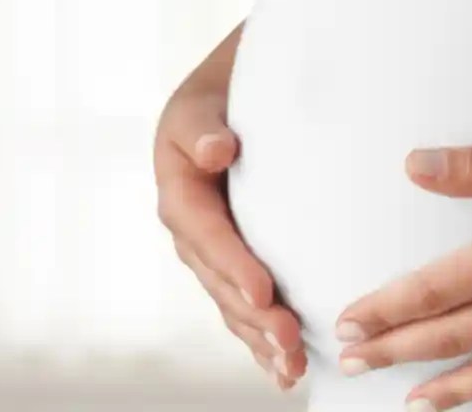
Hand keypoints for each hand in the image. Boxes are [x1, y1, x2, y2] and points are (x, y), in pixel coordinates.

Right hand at [154, 83, 306, 388]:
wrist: (224, 103)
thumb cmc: (218, 99)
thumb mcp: (201, 105)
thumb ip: (204, 128)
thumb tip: (215, 149)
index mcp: (180, 194)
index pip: (208, 236)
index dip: (234, 267)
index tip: (265, 295)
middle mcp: (191, 232)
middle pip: (221, 282)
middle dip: (254, 318)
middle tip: (291, 343)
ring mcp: (210, 254)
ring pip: (232, 304)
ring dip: (260, 339)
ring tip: (292, 369)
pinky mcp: (231, 265)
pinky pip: (242, 307)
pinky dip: (260, 341)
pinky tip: (285, 371)